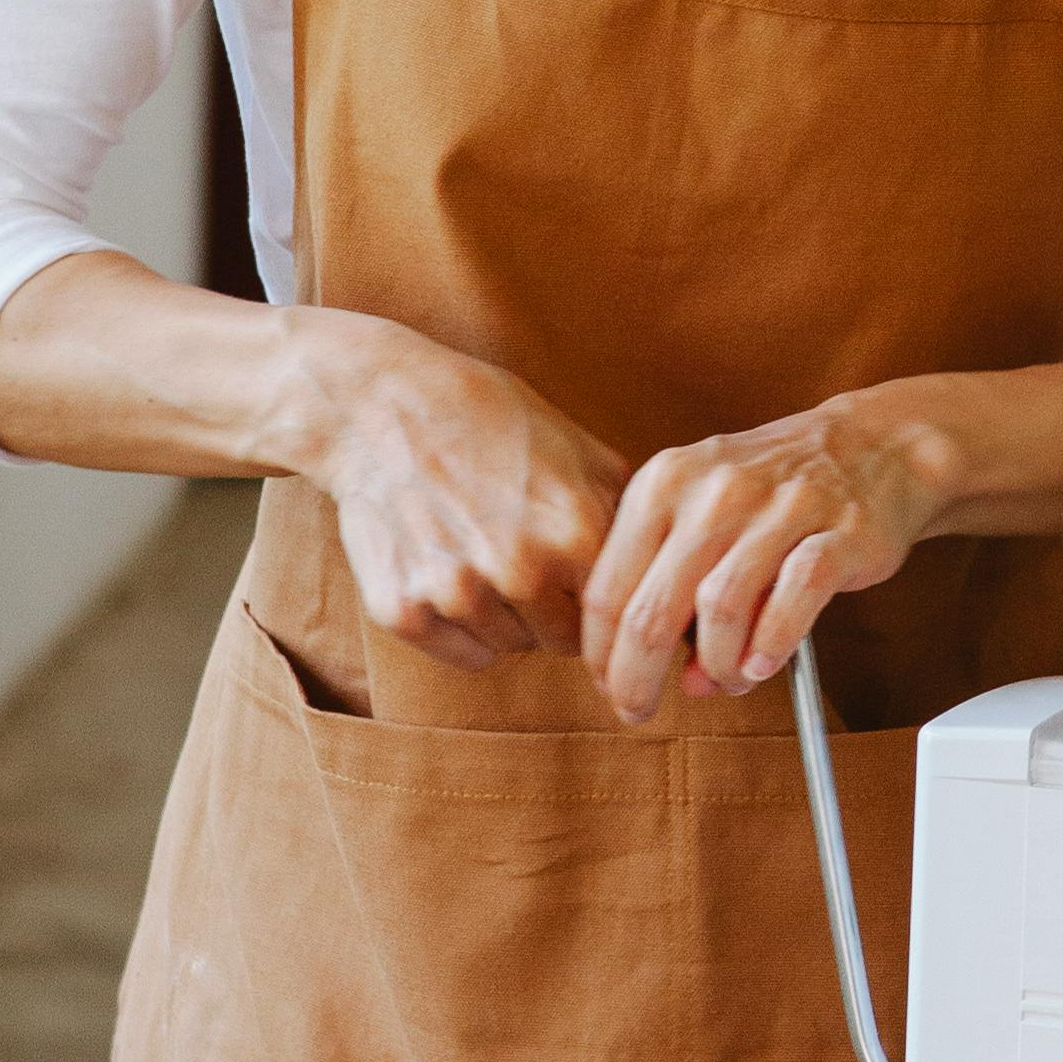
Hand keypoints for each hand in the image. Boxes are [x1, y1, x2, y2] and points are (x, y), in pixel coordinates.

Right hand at [297, 320, 627, 673]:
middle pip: (567, 641)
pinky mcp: (404, 613)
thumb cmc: (491, 420)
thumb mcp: (580, 450)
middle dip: (559, 612)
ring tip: (486, 554)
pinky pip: (464, 655)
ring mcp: (457, 596)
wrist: (382, 406)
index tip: (598, 592)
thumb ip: (629, 515)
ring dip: (510, 619)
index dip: (610, 603)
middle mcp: (521, 573)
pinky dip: (464, 629)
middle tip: (531, 562)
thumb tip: (680, 573)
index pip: (621, 615)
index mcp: (577, 534)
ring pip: (513, 648)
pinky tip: (451, 570)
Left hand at [580, 396, 949, 721]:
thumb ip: (682, 596)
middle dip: (638, 677)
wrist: (876, 445)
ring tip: (729, 680)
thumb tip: (686, 682)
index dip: (602, 656)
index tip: (610, 690)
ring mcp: (780, 508)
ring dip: (718, 665)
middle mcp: (716, 491)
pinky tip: (765, 664)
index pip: (608, 589)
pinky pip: (794, 599)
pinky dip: (773, 645)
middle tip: (641, 710)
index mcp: (665, 483)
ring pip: (720, 610)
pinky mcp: (839, 531)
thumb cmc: (777, 492)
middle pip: (653, 609)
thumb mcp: (707, 521)